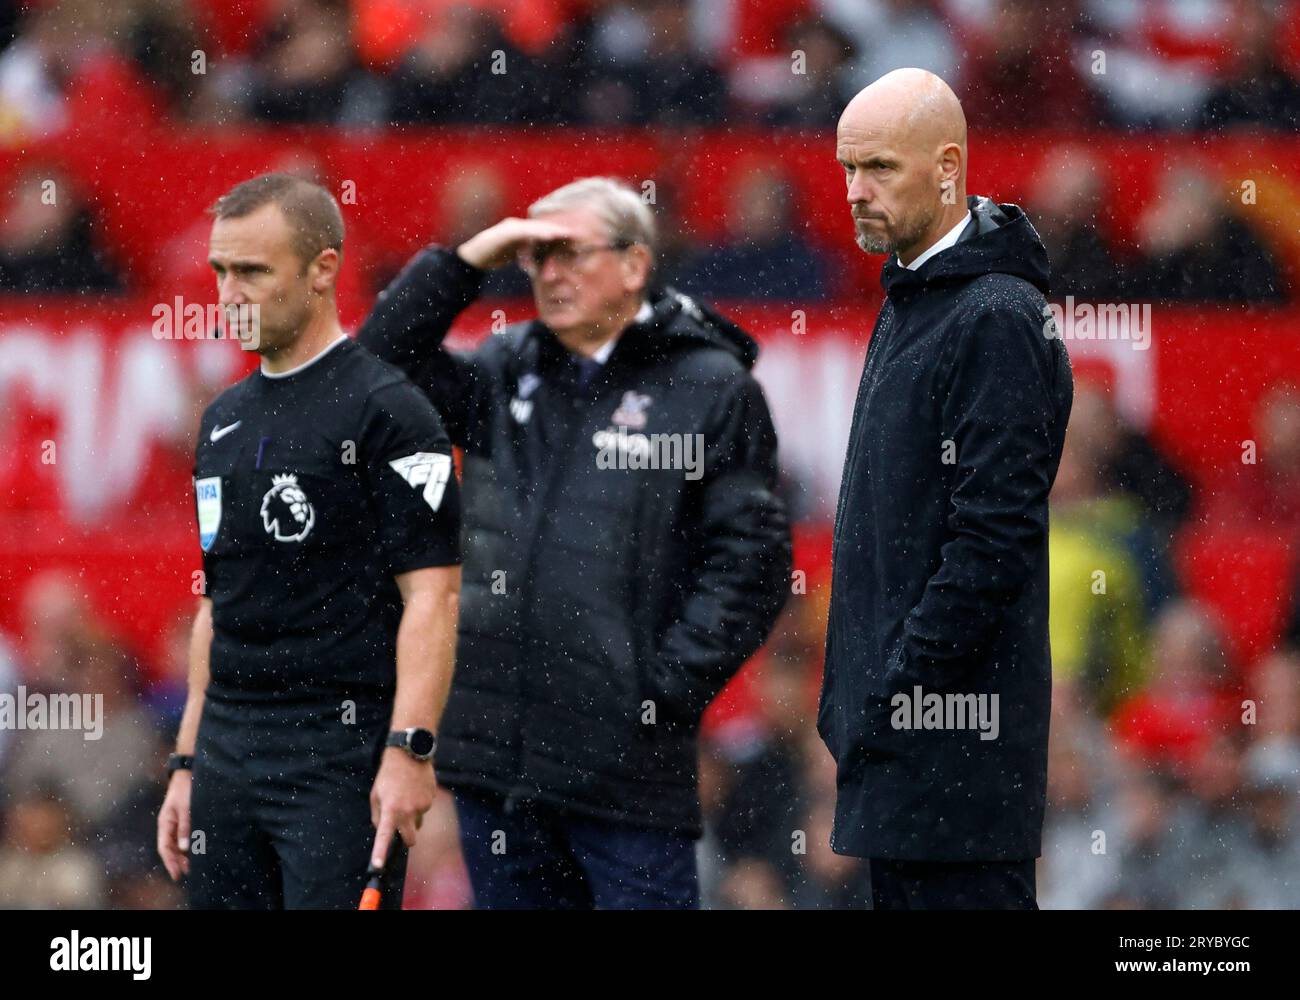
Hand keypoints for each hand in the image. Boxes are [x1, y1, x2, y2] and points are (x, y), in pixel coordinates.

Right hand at [156, 770, 192, 880]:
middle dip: (177, 861)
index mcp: (165, 823)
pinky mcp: (184, 820)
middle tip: (186, 873)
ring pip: (177, 844)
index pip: (164, 848)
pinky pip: (183, 837)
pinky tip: (194, 851)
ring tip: (191, 866)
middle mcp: (168, 826)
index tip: (176, 874)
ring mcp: (175, 823)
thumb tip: (184, 847)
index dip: (170, 862)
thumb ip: (185, 827)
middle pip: (170, 848)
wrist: (189, 773)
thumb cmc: (186, 789)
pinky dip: (188, 845)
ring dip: (183, 855)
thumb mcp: (186, 808)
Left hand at [368, 747, 436, 867]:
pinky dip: (419, 804)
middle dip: (406, 839)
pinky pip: (424, 809)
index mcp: (391, 810)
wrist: (409, 754)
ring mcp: (422, 806)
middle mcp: (408, 811)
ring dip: (412, 817)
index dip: (381, 853)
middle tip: (400, 829)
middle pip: (411, 839)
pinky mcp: (431, 799)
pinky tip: (414, 790)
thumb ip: (378, 816)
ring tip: (406, 796)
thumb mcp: (376, 795)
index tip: (377, 867)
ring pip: (417, 822)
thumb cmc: (388, 775)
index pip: (385, 837)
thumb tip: (383, 830)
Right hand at [456, 216, 580, 270]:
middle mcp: (517, 226)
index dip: (558, 234)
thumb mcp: (514, 256)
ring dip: (552, 230)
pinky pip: (525, 232)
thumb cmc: (492, 256)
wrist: (472, 258)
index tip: (574, 238)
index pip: (542, 232)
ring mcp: (511, 227)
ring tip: (566, 234)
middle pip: (542, 227)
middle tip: (576, 234)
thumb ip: (527, 256)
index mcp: (521, 231)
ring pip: (535, 228)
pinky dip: (538, 233)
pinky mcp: (505, 232)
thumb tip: (540, 265)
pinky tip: (549, 236)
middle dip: (559, 230)